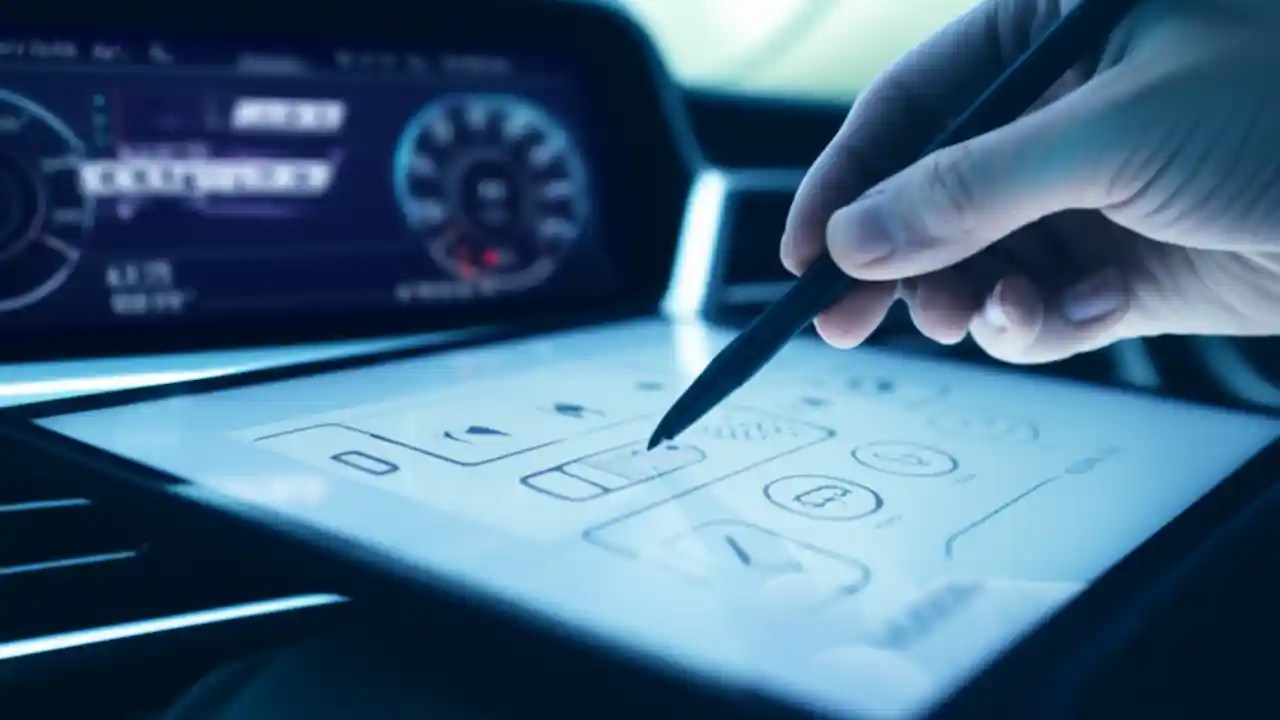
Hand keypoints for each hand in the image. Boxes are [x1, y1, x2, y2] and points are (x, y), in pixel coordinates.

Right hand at [781, 0, 1279, 363]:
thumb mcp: (1118, 132)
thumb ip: (974, 186)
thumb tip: (861, 234)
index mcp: (1052, 35)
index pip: (913, 105)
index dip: (847, 178)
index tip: (805, 249)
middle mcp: (1061, 115)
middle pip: (929, 194)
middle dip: (893, 261)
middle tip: (844, 319)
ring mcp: (1087, 195)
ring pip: (974, 262)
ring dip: (968, 299)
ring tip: (984, 316)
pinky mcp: (1121, 267)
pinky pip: (1037, 308)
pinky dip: (1037, 326)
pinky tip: (1070, 316)